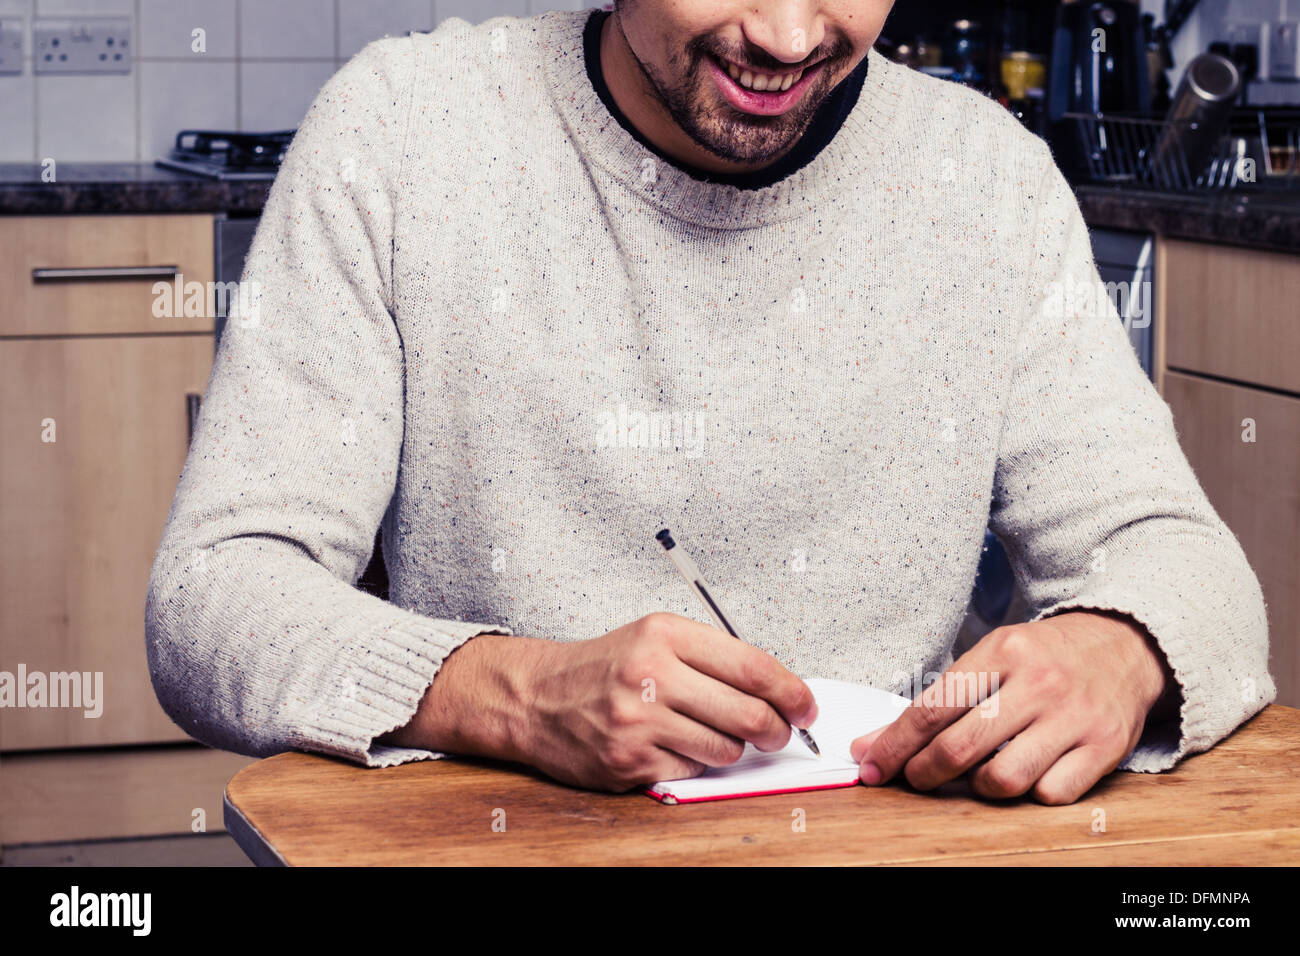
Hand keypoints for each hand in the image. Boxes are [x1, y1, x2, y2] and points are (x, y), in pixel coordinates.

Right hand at [382, 612, 818, 793]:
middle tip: (780, 732)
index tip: (807, 705)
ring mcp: (638, 722)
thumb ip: (712, 655)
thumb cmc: (605, 666)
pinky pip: (691, 772)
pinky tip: (673, 746)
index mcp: (665, 634)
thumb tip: (778, 688)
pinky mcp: (628, 762)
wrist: (536, 697)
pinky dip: (693, 764)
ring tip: (712, 734)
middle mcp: (651, 675)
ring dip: (731, 749)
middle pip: (747, 714)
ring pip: (725, 750)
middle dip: (776, 729)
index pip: (751, 665)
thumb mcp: (655, 637)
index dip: (791, 690)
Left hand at [849, 611, 1174, 804]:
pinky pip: (1050, 793)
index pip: (933, 707)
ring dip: (977, 787)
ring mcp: (1073, 717)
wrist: (1127, 644)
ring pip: (1003, 778)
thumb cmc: (1044, 655)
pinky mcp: (1104, 747)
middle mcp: (1038, 683)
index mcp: (1003, 651)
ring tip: (974, 775)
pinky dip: (1029, 794)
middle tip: (914, 778)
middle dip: (923, 772)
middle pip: (961, 746)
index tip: (873, 764)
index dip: (895, 744)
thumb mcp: (992, 657)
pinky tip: (1025, 774)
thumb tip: (873, 744)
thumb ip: (939, 700)